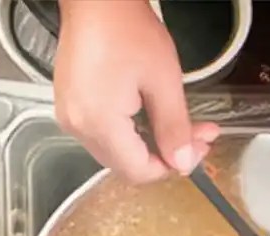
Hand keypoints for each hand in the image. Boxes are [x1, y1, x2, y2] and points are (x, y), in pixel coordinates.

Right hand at [54, 0, 218, 182]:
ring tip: (180, 123)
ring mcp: (70, 116)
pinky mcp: (70, 105)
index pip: (139, 172)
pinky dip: (130, 131)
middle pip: (126, 165)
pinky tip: (151, 113)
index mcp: (99, 124)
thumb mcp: (163, 80)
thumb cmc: (125, 28)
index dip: (172, 166)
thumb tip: (182, 162)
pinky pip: (103, 133)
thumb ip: (174, 127)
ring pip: (116, 151)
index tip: (198, 148)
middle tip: (197, 135)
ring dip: (150, 143)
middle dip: (165, 155)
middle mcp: (78, 126)